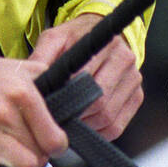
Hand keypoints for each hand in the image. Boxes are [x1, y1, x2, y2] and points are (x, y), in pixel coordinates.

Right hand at [0, 54, 67, 166]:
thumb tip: (73, 89)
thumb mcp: (18, 68)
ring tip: (8, 156)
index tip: (49, 144)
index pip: (54, 139)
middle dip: (34, 155)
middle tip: (23, 146)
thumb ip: (46, 79)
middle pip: (38, 158)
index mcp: (22, 93)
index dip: (55, 145)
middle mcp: (3, 112)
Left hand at [28, 14, 142, 141]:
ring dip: (86, 126)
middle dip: (75, 114)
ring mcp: (134, 80)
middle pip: (99, 102)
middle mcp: (125, 60)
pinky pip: (117, 126)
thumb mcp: (54, 39)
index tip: (50, 106)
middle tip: (56, 118)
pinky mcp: (137, 96)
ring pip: (108, 117)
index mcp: (105, 45)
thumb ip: (41, 57)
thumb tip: (30, 84)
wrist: (102, 35)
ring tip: (68, 121)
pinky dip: (98, 131)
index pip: (86, 80)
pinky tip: (84, 125)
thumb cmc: (75, 38)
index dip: (66, 98)